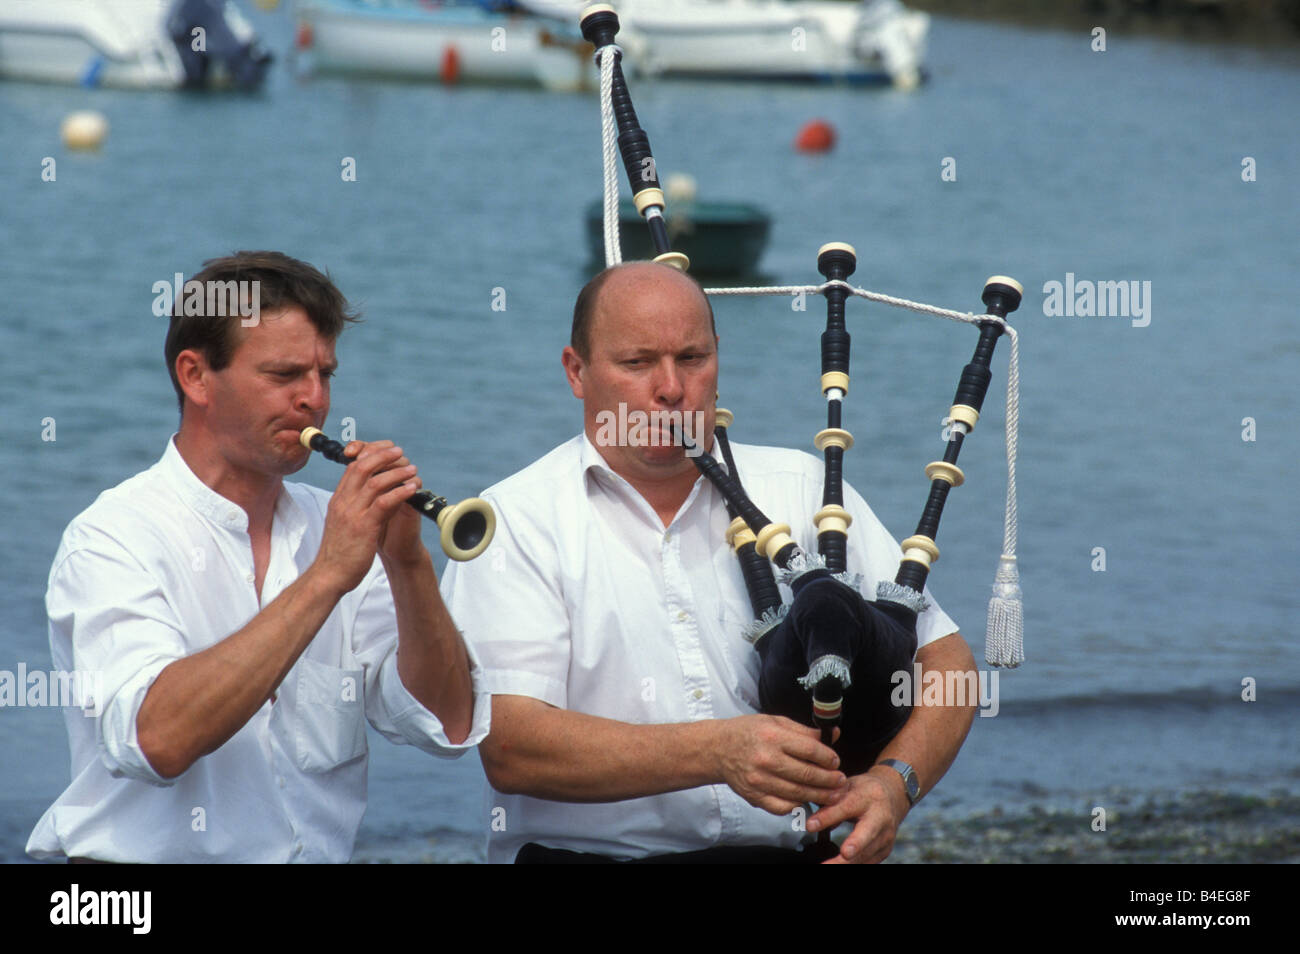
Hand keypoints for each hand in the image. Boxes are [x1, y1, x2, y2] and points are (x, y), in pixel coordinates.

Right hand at [314, 440, 423, 593]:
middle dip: (384, 456)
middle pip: (363, 467)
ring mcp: (353, 514)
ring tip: (412, 470)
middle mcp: (343, 502)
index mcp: (338, 500)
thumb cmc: (339, 551)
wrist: (330, 575)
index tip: (387, 451)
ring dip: (397, 473)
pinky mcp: (364, 527)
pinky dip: (400, 492)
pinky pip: (384, 503)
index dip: (371, 455)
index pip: (353, 467)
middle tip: (400, 452)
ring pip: (375, 482)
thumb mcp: (342, 522)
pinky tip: (411, 489)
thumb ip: (353, 506)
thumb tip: (369, 493)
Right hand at [716, 715, 846, 815]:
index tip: (836, 761)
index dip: (828, 758)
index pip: (810, 750)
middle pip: (807, 774)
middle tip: (840, 781)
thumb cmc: (748, 732)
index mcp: (772, 737)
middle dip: (829, 780)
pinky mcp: (754, 796)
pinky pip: (782, 807)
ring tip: (832, 794)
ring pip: (798, 793)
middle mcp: (766, 759)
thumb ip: (804, 731)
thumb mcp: (775, 722)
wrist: (718, 749)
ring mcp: (759, 780)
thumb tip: (832, 735)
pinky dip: (797, 806)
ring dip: (819, 796)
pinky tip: (806, 800)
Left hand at [807, 766, 909, 863]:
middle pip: (867, 833)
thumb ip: (830, 801)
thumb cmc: (864, 791)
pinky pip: (868, 862)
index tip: (810, 826)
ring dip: (846, 863)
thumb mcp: (847, 787)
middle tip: (844, 853)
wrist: (892, 797)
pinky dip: (853, 865)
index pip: (846, 807)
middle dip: (856, 844)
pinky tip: (837, 865)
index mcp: (867, 797)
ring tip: (826, 866)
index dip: (827, 817)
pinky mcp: (885, 850)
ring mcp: (885, 836)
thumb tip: (812, 819)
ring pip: (867, 853)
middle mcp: (880, 817)